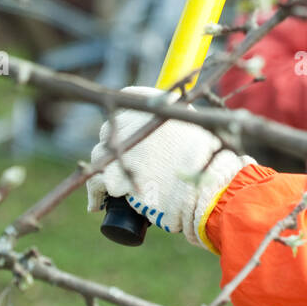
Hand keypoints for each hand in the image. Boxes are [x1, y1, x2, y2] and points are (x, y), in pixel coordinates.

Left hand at [86, 86, 254, 250]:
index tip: (126, 134)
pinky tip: (98, 203)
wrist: (209, 187)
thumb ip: (177, 121)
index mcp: (154, 102)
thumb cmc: (209, 160)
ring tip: (112, 186)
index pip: (125, 102)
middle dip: (113, 147)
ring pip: (99, 155)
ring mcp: (122, 146)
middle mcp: (134, 118)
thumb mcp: (195, 126)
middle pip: (109, 130)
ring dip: (104, 169)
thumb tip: (166, 126)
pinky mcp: (115, 175)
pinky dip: (96, 193)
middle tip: (125, 163)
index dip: (124, 121)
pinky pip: (97, 182)